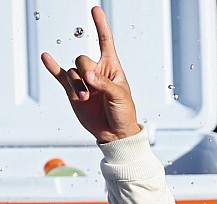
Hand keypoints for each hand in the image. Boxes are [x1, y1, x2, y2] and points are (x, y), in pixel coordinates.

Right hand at [41, 6, 140, 142]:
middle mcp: (96, 72)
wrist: (114, 132)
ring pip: (72, 72)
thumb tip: (87, 75)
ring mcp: (84, 81)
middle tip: (92, 86)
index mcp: (112, 68)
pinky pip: (60, 76)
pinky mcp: (73, 91)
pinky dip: (52, 67)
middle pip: (82, 58)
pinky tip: (47, 58)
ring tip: (84, 98)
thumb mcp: (120, 96)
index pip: (106, 42)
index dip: (101, 26)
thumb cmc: (124, 113)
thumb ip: (103, 83)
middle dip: (84, 71)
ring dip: (76, 84)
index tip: (95, 10)